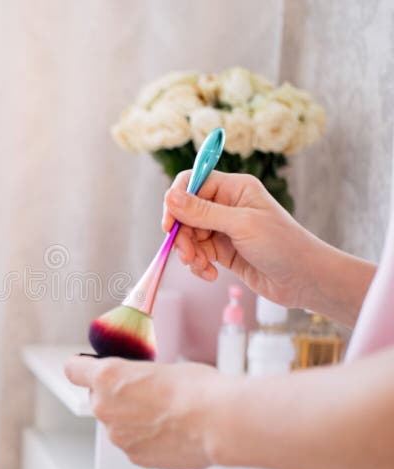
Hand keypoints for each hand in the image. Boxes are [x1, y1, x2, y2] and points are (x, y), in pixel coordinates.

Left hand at [64, 355, 229, 468]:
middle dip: (116, 396)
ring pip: (117, 423)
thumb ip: (135, 376)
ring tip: (165, 415)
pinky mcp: (134, 456)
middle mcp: (105, 407)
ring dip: (132, 419)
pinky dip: (146, 439)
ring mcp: (118, 435)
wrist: (217, 421)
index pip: (74, 369)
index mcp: (107, 377)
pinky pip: (134, 443)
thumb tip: (138, 382)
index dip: (82, 368)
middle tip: (146, 393)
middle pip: (98, 398)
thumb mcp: (159, 366)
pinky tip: (170, 431)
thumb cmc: (196, 389)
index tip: (86, 369)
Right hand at [162, 169, 323, 308]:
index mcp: (234, 188)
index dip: (176, 202)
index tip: (169, 225)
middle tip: (188, 256)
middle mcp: (227, 205)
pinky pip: (198, 253)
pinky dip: (199, 265)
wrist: (305, 280)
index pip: (192, 183)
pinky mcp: (223, 250)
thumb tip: (169, 196)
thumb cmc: (282, 245)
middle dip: (183, 235)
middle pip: (186, 213)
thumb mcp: (241, 225)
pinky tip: (210, 274)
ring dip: (190, 253)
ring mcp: (224, 228)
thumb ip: (202, 212)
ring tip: (202, 267)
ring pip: (189, 235)